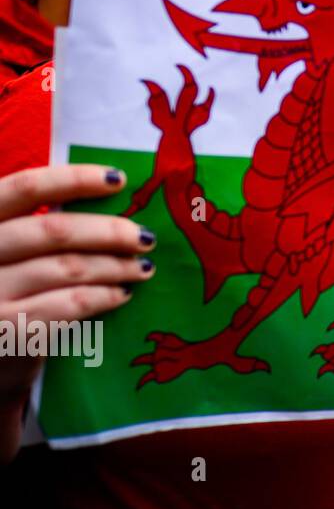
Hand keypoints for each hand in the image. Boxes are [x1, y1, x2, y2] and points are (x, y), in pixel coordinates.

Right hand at [0, 164, 156, 461]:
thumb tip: (109, 207)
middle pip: (53, 229)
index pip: (24, 188)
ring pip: (67, 268)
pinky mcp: (7, 329)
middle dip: (108, 231)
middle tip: (144, 237)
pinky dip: (101, 297)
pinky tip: (120, 295)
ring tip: (142, 268)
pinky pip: (68, 305)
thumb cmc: (4, 294)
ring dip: (115, 266)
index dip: (73, 179)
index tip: (118, 180)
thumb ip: (38, 232)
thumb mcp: (9, 254)